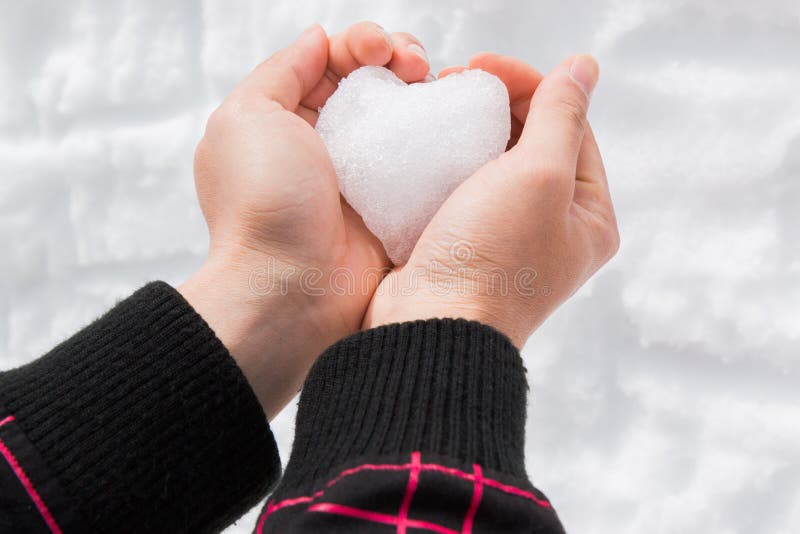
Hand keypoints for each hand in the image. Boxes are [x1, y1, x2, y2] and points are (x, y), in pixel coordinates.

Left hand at [179, 23, 429, 418]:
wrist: (292, 291)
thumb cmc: (264, 206)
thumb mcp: (248, 116)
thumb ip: (283, 69)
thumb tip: (317, 38)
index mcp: (286, 120)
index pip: (332, 62)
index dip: (360, 44)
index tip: (379, 50)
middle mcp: (325, 144)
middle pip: (372, 83)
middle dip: (398, 58)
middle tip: (414, 66)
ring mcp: (363, 175)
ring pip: (401, 116)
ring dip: (421, 90)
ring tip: (435, 83)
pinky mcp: (393, 204)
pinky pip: (422, 159)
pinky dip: (436, 135)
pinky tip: (447, 120)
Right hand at [364, 53, 619, 347]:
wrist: (430, 328)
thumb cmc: (491, 261)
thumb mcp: (538, 176)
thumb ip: (561, 115)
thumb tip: (586, 66)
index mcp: (590, 216)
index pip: (572, 127)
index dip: (532, 85)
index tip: (483, 66)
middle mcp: (556, 228)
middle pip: (535, 143)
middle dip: (500, 105)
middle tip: (457, 81)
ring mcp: (510, 239)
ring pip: (496, 164)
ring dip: (471, 130)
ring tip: (440, 107)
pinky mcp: (468, 246)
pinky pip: (465, 189)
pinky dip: (450, 161)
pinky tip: (429, 145)